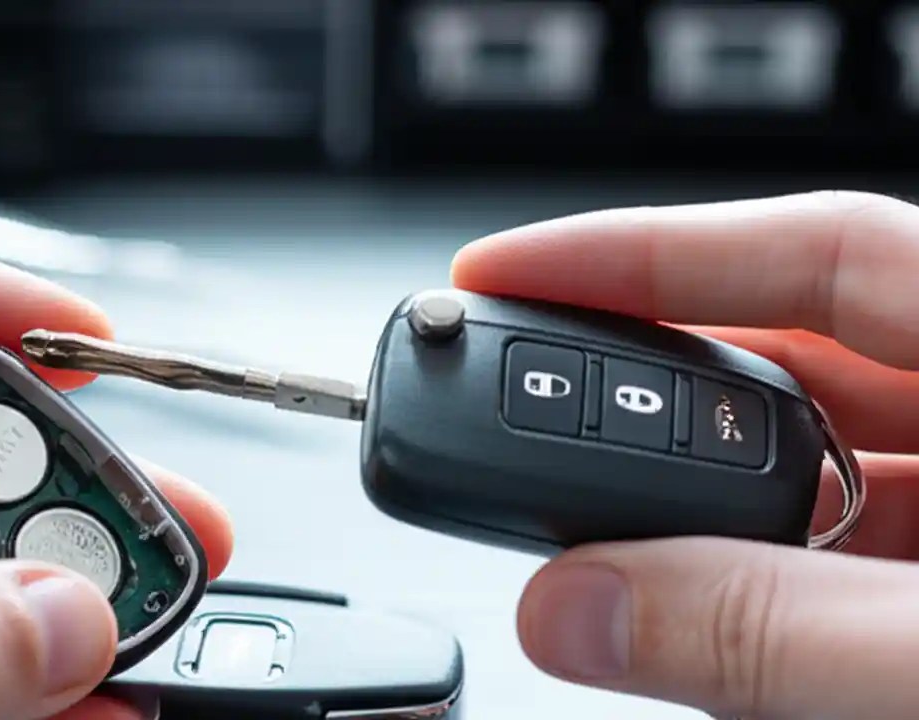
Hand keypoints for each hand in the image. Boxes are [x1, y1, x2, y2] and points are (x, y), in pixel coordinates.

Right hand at [452, 190, 918, 719]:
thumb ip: (776, 630)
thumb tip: (578, 606)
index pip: (821, 249)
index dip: (646, 250)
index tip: (500, 273)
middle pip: (780, 361)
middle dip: (638, 398)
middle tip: (516, 425)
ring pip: (789, 480)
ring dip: (679, 517)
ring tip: (592, 554)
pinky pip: (817, 571)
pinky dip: (734, 593)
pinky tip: (683, 623)